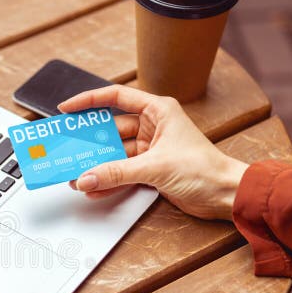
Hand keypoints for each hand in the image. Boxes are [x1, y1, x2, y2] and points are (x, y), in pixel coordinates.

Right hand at [58, 85, 248, 220]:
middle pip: (111, 130)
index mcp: (158, 111)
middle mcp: (153, 127)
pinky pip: (121, 172)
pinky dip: (108, 180)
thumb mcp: (155, 167)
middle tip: (66, 147)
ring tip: (76, 173)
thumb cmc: (206, 169)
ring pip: (114, 154)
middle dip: (89, 142)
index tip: (67, 108)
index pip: (116, 97)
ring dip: (97, 165)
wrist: (225, 195)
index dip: (89, 101)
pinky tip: (93, 188)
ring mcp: (150, 149)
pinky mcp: (150, 169)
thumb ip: (116, 172)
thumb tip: (87, 177)